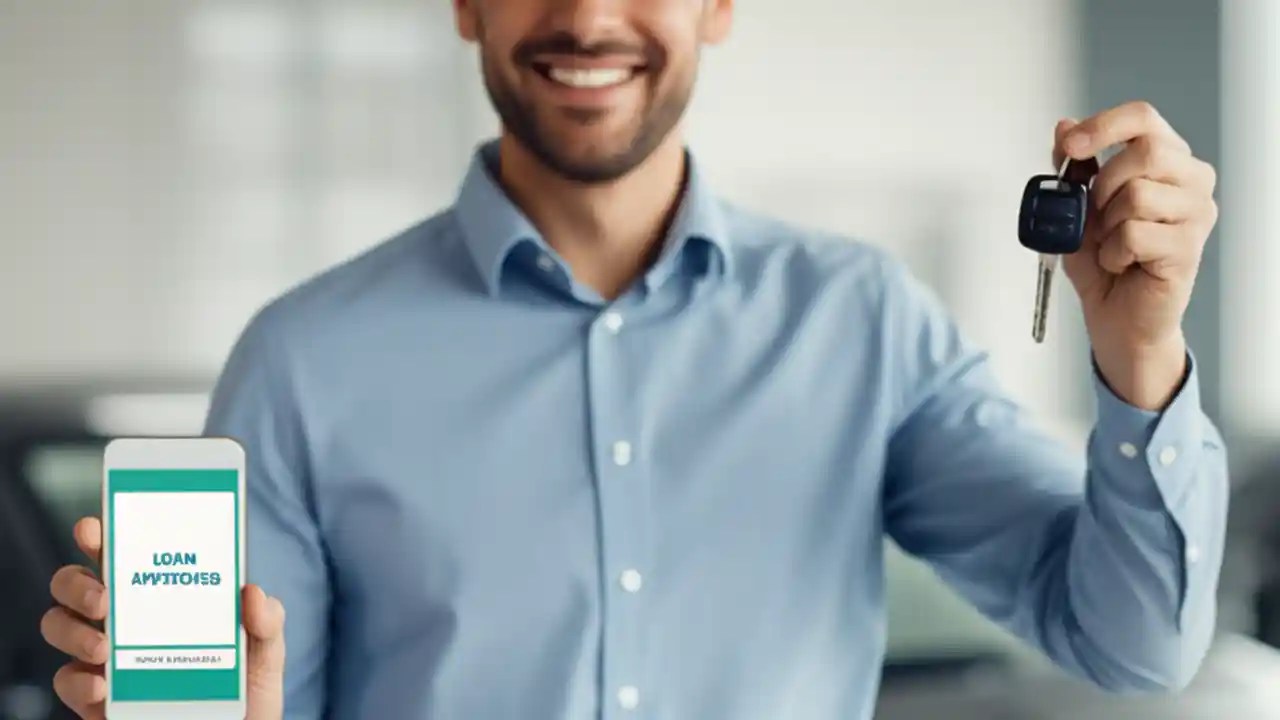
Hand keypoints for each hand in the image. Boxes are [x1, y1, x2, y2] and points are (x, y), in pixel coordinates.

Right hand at [40, 517, 286, 719]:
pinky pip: (66, 681)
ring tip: (104, 646)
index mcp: (161, 593)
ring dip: (72, 630)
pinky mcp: (94, 698)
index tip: (94, 527)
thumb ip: (266, 622)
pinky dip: (77, 679)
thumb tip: (253, 593)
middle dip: (77, 582)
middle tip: (104, 598)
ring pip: (58, 625)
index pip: (122, 552)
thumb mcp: (265, 652)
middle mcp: (125, 618)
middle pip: (74, 583)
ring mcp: (104, 657)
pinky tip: (102, 684)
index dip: (100, 534)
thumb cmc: (246, 689)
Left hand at [1053, 101, 1218, 410]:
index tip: (1070, 145)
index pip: (1144, 118)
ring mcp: (1197, 214)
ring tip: (1112, 245)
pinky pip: (1135, 234)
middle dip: (1103, 185)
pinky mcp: (1189, 248)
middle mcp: (1192, 181)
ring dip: (1107, 225)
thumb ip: (1073, 168)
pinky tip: (1122, 264)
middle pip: (1146, 151)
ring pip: (1137, 195)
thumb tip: (1064, 126)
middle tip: (1096, 215)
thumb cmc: (1103, 261)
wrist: (1116, 317)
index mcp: (1167, 160)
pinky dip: (1113, 253)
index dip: (1103, 126)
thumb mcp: (1076, 207)